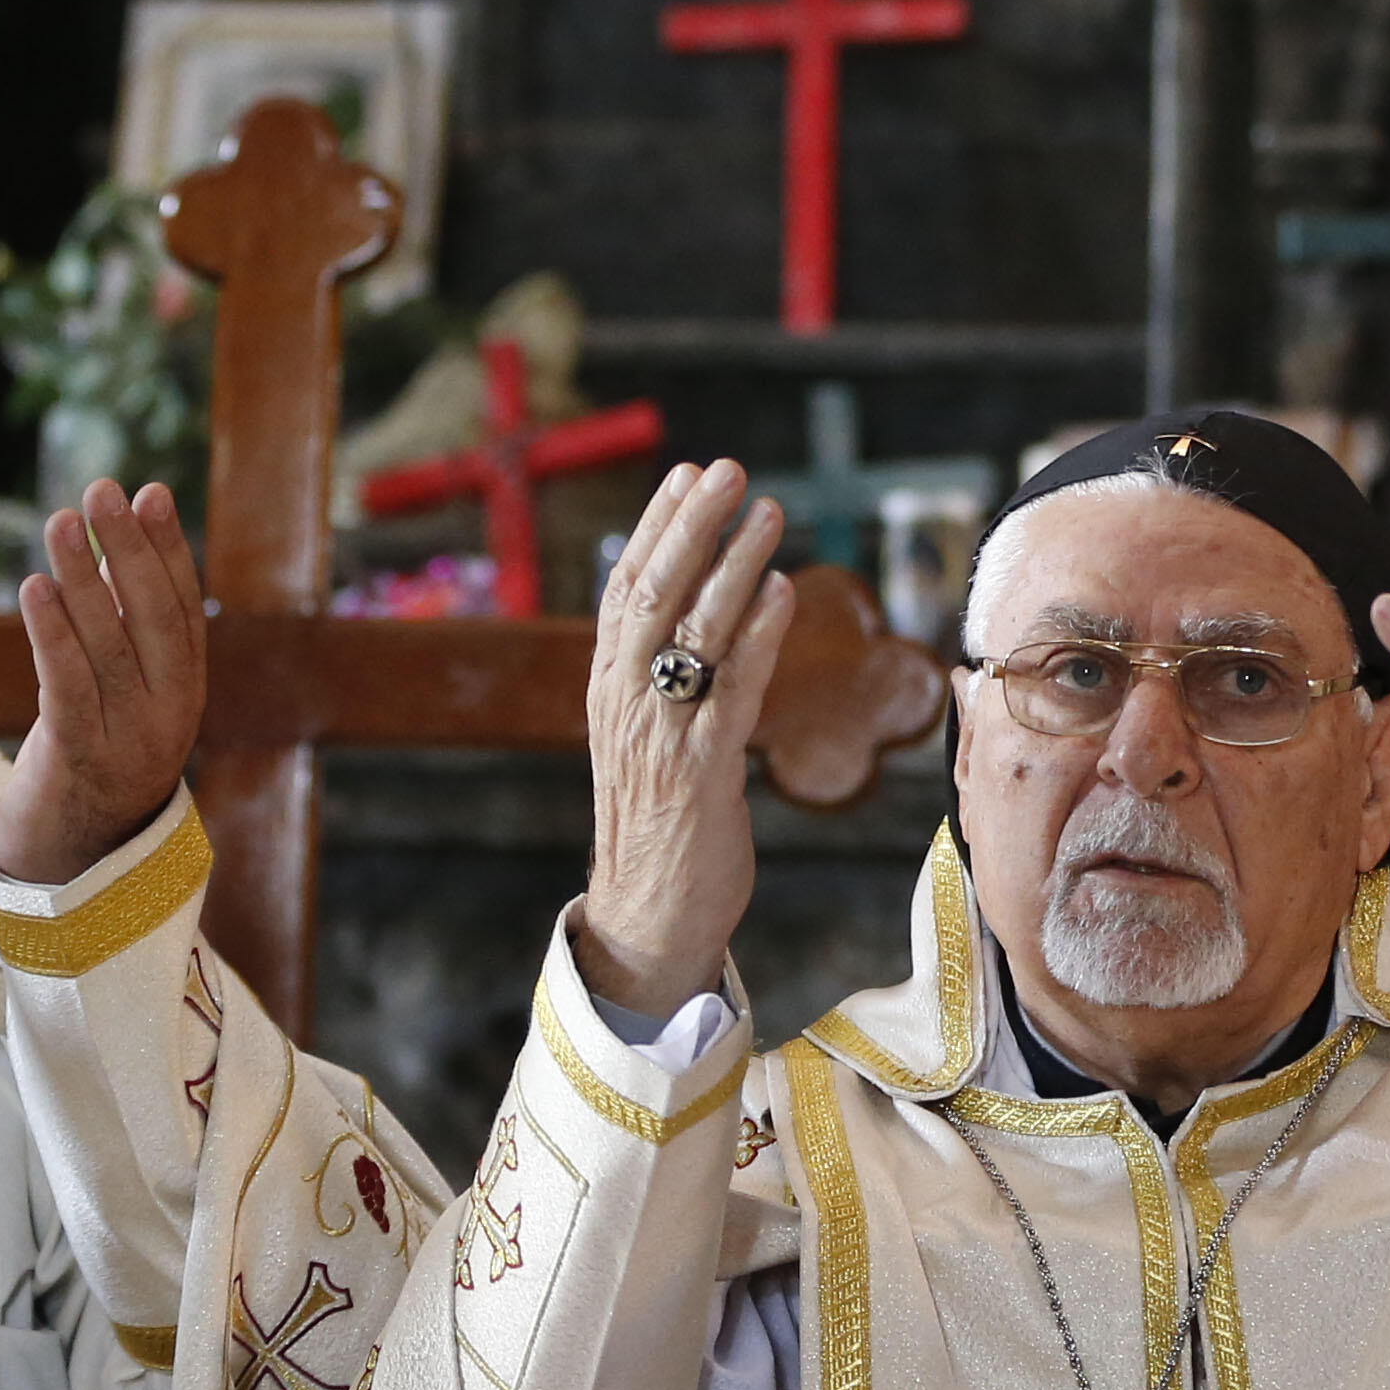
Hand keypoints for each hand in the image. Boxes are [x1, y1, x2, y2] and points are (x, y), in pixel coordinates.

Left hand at [0, 480, 208, 886]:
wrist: (74, 860)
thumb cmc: (94, 757)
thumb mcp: (123, 696)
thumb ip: (127, 635)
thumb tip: (114, 549)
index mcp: (185, 690)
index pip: (183, 607)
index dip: (168, 550)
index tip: (150, 493)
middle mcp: (169, 712)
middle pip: (155, 618)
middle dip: (130, 550)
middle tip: (103, 491)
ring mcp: (128, 738)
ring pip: (109, 645)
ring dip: (84, 578)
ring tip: (61, 521)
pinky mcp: (79, 758)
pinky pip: (68, 685)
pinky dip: (53, 633)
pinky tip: (36, 587)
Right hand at [572, 459, 792, 1017]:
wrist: (648, 919)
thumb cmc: (661, 826)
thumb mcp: (649, 740)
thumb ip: (665, 681)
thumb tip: (702, 616)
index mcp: (608, 691)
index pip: (625, 589)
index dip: (657, 527)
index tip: (688, 474)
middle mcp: (626, 705)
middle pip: (652, 595)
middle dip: (691, 525)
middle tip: (727, 469)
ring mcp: (660, 738)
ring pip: (693, 632)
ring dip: (733, 565)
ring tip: (769, 511)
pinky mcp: (700, 775)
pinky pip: (730, 692)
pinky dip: (756, 637)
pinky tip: (781, 592)